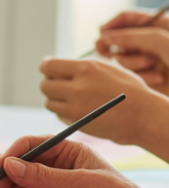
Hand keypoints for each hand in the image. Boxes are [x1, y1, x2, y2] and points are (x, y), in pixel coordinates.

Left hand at [38, 58, 168, 148]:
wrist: (144, 115)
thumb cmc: (130, 90)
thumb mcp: (109, 68)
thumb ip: (84, 67)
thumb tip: (62, 66)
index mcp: (86, 68)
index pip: (48, 65)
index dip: (46, 68)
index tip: (49, 70)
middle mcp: (77, 86)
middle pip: (44, 85)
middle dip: (49, 84)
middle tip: (58, 85)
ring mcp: (75, 106)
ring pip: (49, 102)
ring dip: (55, 100)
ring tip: (70, 98)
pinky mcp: (76, 122)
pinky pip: (58, 115)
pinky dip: (63, 113)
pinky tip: (78, 109)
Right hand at [95, 25, 168, 88]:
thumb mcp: (162, 40)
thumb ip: (131, 36)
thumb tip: (103, 37)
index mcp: (155, 25)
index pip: (125, 19)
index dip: (112, 25)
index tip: (102, 35)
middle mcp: (147, 42)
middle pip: (115, 41)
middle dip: (119, 48)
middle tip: (113, 53)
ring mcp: (144, 61)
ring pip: (119, 61)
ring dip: (132, 63)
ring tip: (152, 64)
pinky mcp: (143, 79)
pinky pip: (127, 78)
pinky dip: (139, 78)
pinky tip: (158, 78)